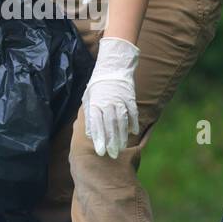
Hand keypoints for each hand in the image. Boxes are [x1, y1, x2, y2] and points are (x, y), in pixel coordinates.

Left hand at [82, 37, 139, 158]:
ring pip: (121, 121)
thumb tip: (88, 132)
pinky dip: (134, 122)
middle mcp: (107, 103)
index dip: (99, 138)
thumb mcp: (89, 98)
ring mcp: (119, 100)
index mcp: (96, 104)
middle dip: (111, 141)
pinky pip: (132, 112)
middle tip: (113, 154)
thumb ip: (89, 114)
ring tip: (122, 147)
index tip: (100, 151)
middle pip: (110, 125)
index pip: (97, 124)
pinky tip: (134, 132)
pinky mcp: (129, 97)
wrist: (112, 66)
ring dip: (122, 135)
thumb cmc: (98, 85)